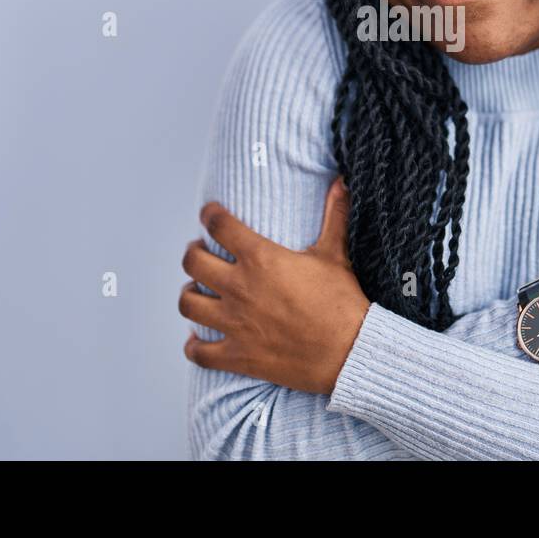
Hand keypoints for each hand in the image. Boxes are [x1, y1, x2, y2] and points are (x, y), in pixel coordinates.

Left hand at [179, 178, 370, 394]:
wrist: (349, 351)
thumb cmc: (342, 302)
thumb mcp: (335, 254)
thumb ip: (334, 215)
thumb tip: (342, 182)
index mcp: (261, 258)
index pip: (219, 226)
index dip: (210, 215)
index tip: (210, 214)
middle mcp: (240, 287)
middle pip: (193, 262)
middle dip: (193, 253)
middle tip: (201, 252)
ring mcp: (235, 323)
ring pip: (188, 304)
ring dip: (189, 295)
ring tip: (196, 291)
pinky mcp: (237, 355)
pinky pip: (198, 353)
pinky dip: (194, 346)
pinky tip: (199, 340)